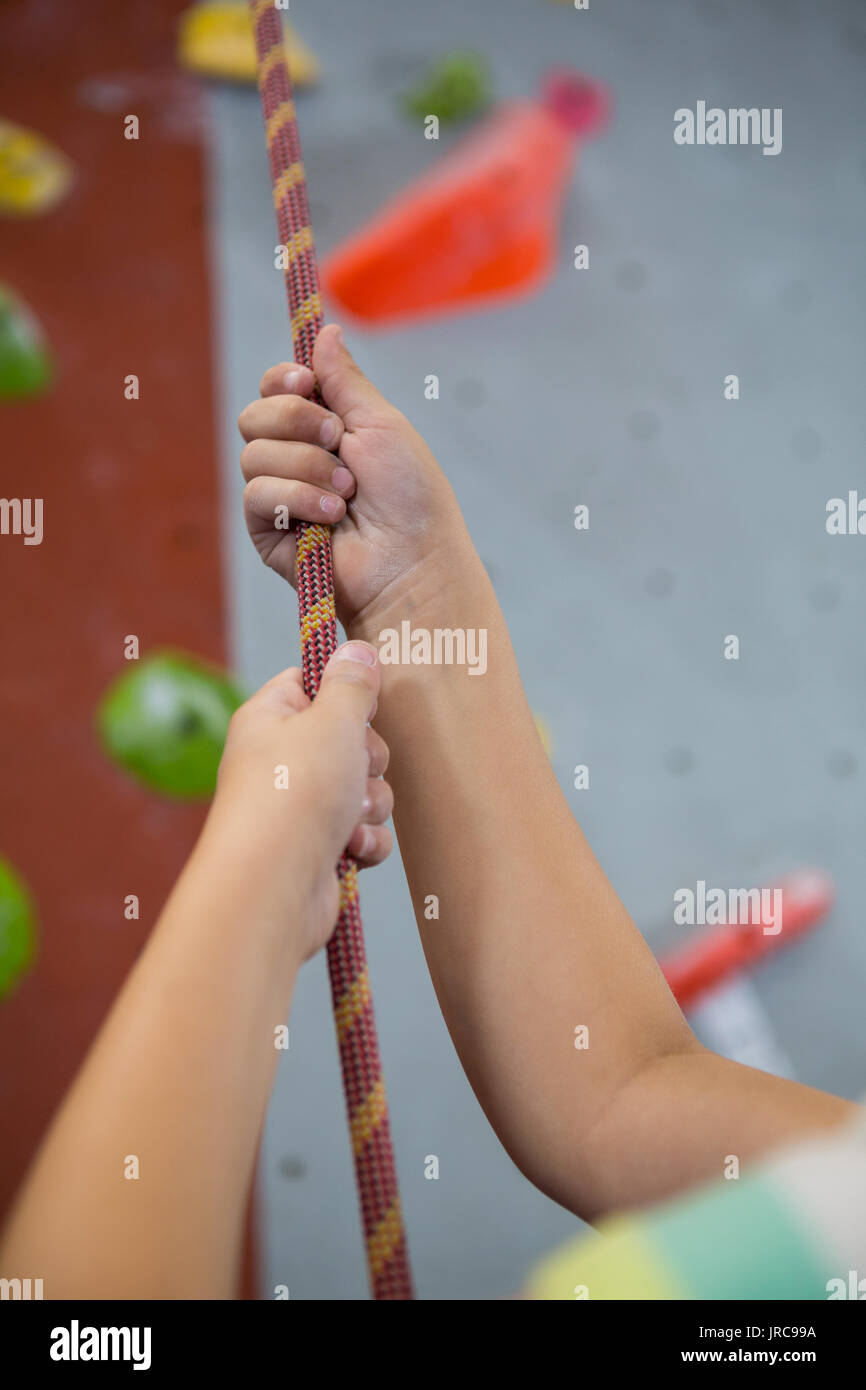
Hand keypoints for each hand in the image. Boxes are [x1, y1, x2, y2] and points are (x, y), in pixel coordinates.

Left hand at [204, 641, 391, 960]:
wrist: (274, 884)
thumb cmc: (296, 791)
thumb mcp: (334, 719)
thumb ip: (353, 683)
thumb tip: (357, 649)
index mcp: (270, 717)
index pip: (310, 682)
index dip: (344, 690)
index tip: (364, 701)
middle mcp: (279, 760)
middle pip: (349, 738)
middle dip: (368, 757)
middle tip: (355, 766)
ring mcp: (297, 807)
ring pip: (363, 788)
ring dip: (370, 803)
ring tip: (349, 816)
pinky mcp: (317, 849)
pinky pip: (362, 831)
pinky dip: (364, 840)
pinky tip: (351, 849)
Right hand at [238, 323, 472, 636]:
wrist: (412, 561)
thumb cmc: (410, 497)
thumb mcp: (381, 425)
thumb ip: (346, 381)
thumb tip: (325, 331)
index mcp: (324, 428)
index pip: (277, 388)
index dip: (284, 380)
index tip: (308, 383)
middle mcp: (297, 458)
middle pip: (255, 415)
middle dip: (296, 422)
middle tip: (338, 443)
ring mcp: (279, 495)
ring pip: (254, 453)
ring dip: (308, 467)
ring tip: (346, 495)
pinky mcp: (267, 531)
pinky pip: (256, 493)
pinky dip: (297, 499)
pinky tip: (330, 519)